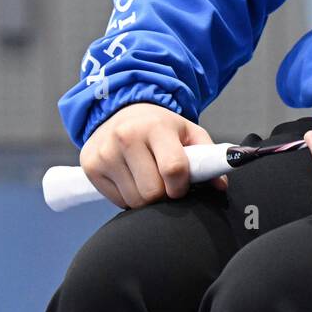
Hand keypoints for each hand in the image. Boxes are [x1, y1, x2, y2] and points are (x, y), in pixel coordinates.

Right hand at [80, 102, 228, 209]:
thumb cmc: (160, 126)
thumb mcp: (187, 132)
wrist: (121, 111)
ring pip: (134, 201)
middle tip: (166, 184)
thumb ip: (207, 156)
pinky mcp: (90, 166)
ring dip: (147, 199)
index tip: (182, 186)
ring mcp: (105, 152)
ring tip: (149, 179)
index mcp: (155, 127)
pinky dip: (129, 198)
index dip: (181, 186)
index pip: (173, 169)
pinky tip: (131, 179)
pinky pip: (117, 201)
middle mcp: (126, 137)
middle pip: (152, 192)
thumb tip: (221, 186)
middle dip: (164, 195)